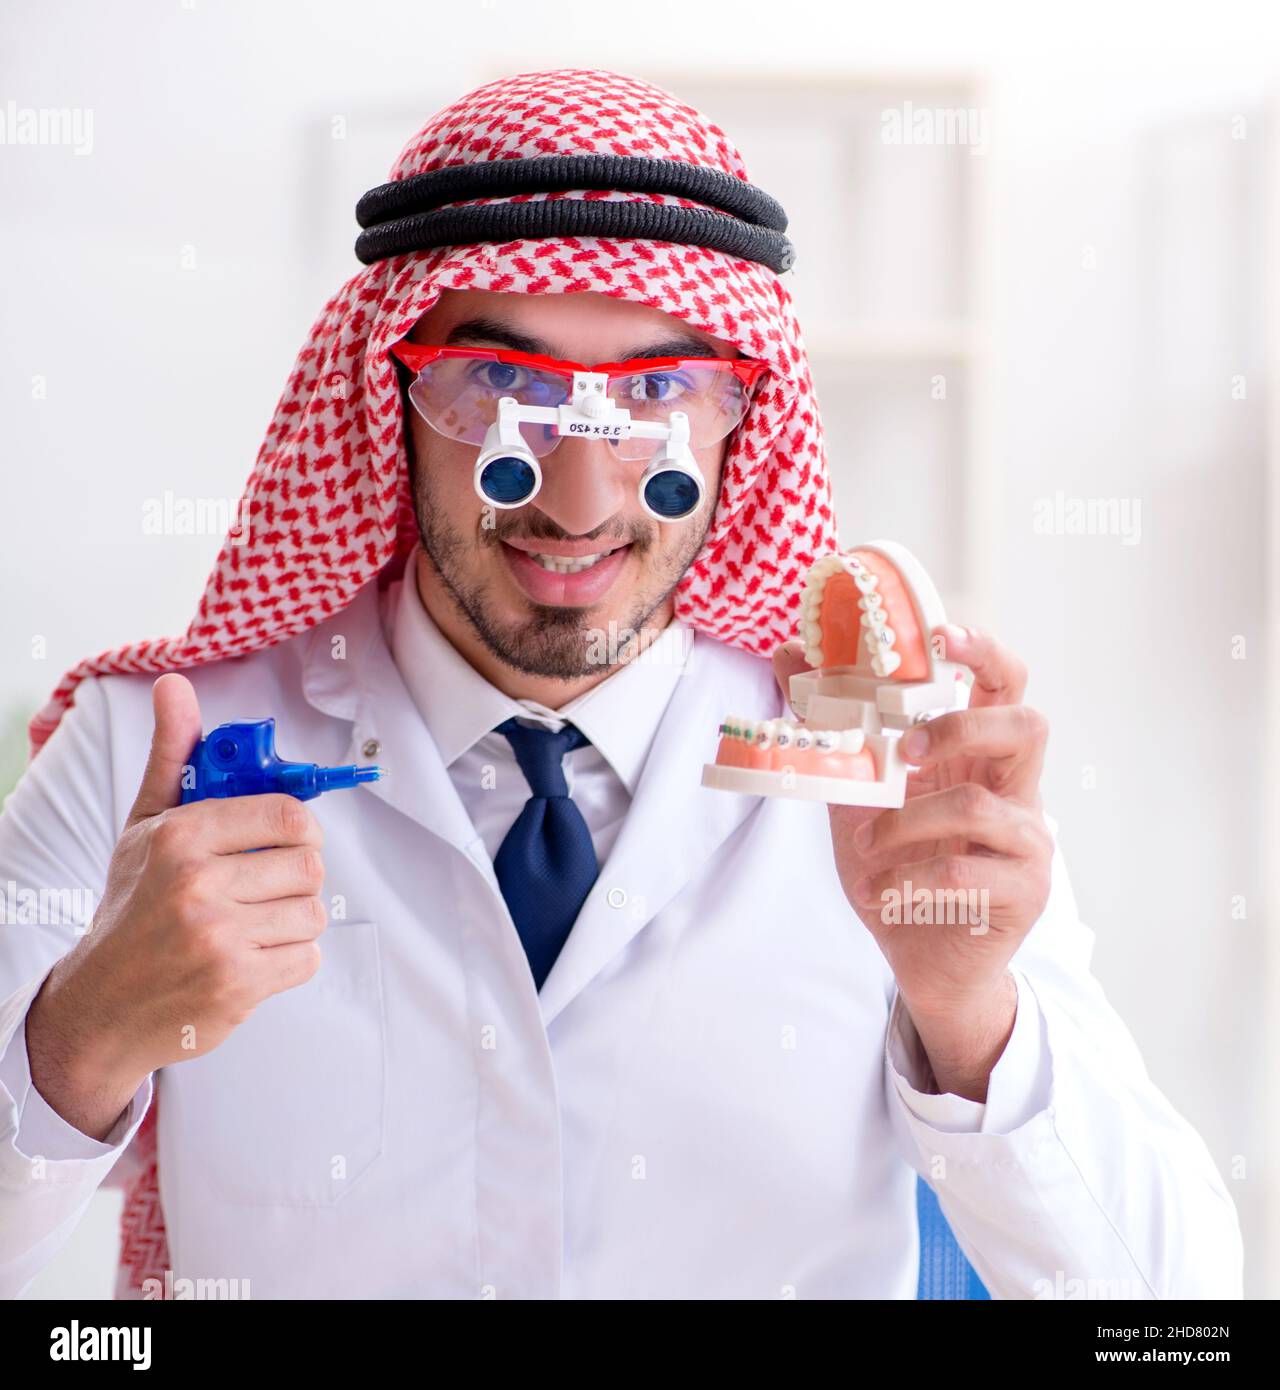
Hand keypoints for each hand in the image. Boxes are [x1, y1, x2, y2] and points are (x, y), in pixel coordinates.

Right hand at [25, 674, 327, 1139]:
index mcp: (181, 836)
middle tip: (262, 888)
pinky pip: (308, 957)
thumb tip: (174, 684)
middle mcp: (198, 884)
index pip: (289, 816)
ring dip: (293, 920)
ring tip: (253, 924)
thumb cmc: (133, 907)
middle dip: (294, 877)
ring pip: (313, 912)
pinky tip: (252, 956)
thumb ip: (173, 756)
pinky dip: (290, 960)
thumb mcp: (145, 827)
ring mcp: (219, 938)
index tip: (282, 841)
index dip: (298, 830)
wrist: (100, 1005)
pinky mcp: (238, 984)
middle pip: (309, 865)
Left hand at [773, 624, 1052, 1099]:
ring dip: (906, 823)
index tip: (941, 635)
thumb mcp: (854, 790)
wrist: (917, 957)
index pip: (1006, 685)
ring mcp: (1027, 842)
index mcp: (980, 756)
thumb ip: (831, 726)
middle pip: (1026, 726)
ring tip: (867, 844)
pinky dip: (909, 879)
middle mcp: (1015, 790)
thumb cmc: (895, 864)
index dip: (985, 651)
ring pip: (982, 806)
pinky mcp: (1023, 893)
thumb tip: (789, 652)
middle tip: (903, 752)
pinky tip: (884, 892)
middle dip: (959, 728)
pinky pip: (965, 872)